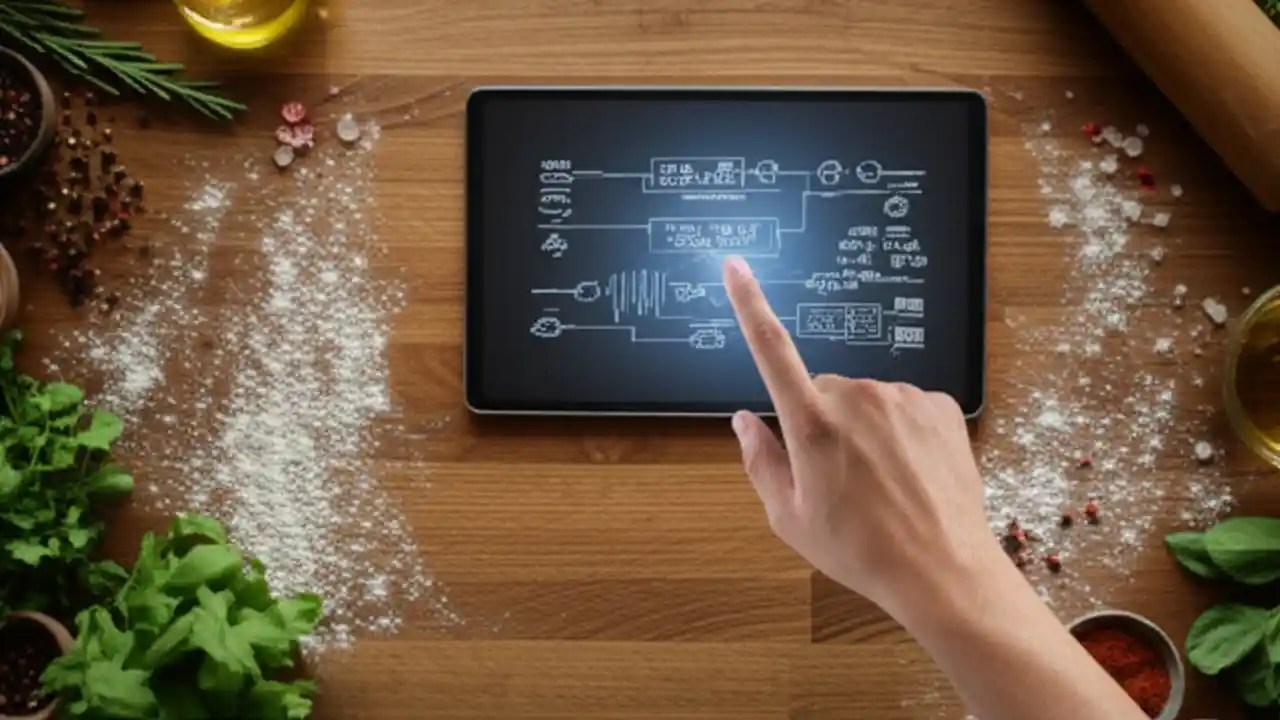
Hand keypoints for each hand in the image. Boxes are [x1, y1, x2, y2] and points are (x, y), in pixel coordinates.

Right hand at [722, 256, 1002, 615]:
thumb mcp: (789, 517)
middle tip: (837, 478)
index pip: (770, 348)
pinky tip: (908, 474)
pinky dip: (901, 434)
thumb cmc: (861, 549)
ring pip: (866, 402)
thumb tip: (744, 420)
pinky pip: (905, 409)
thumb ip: (759, 461)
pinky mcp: (939, 405)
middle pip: (822, 392)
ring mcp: (902, 398)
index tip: (735, 267)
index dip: (749, 303)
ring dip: (865, 430)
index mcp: (810, 423)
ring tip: (879, 485)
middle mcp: (856, 398)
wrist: (942, 570)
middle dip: (822, 422)